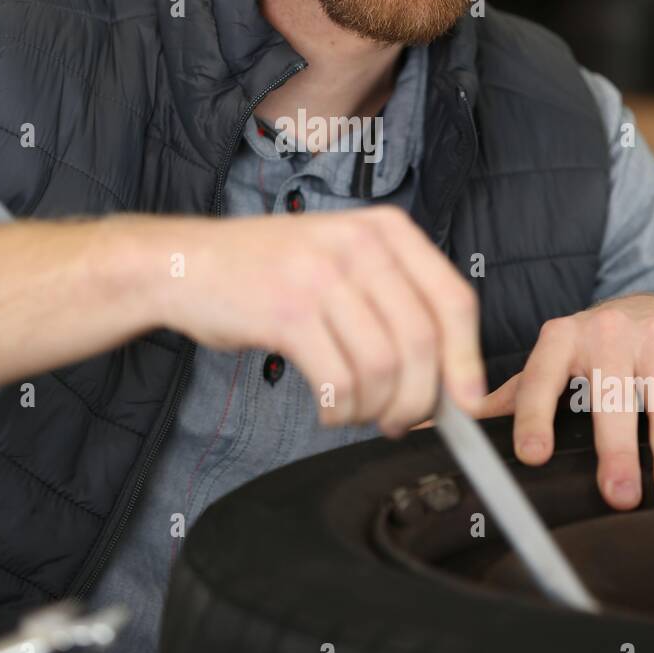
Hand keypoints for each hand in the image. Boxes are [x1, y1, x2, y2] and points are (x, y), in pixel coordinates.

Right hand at [152, 205, 485, 435]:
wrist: (186, 264)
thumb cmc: (269, 271)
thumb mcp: (342, 259)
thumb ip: (394, 300)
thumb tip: (448, 377)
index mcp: (386, 230)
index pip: (452, 300)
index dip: (467, 360)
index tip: (467, 403)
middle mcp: (359, 245)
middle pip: (422, 341)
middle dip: (420, 398)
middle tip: (401, 422)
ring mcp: (322, 275)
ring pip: (383, 367)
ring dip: (375, 409)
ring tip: (356, 413)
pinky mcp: (287, 313)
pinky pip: (338, 382)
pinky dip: (340, 410)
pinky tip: (328, 409)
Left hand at [476, 294, 653, 509]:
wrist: (653, 312)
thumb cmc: (592, 350)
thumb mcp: (547, 364)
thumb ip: (506, 398)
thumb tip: (438, 424)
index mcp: (561, 337)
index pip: (541, 377)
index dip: (535, 416)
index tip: (533, 456)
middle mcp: (608, 332)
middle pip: (611, 394)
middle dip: (615, 448)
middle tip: (618, 494)